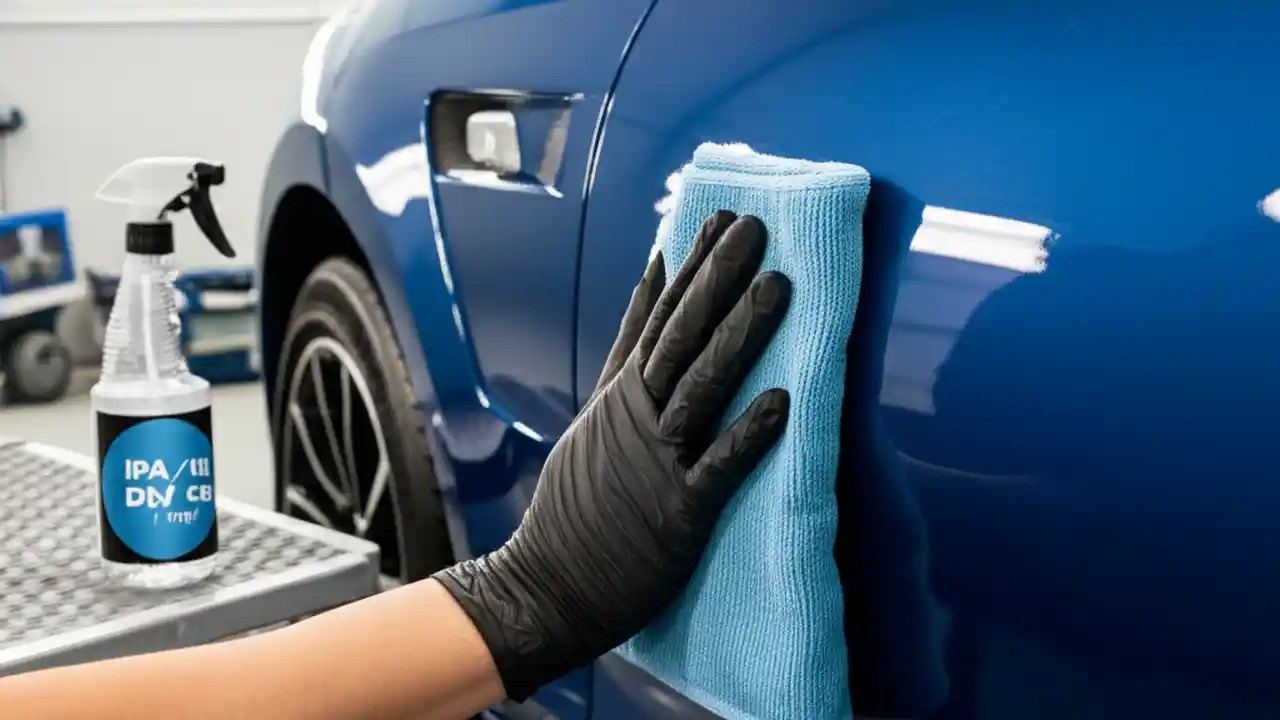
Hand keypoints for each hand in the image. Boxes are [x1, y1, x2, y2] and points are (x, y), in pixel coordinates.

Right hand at [435, 211, 791, 698]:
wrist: (544, 589)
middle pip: (681, 335)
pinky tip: (782, 402)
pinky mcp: (677, 511)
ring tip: (777, 288)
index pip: (656, 319)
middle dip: (718, 278)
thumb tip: (644, 314)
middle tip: (755, 227)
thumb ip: (622, 369)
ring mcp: (656, 460)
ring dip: (740, 335)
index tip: (716, 219)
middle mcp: (636, 417)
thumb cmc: (575, 513)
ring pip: (701, 384)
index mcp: (620, 397)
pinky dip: (748, 434)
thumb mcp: (592, 428)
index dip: (690, 268)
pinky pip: (718, 466)